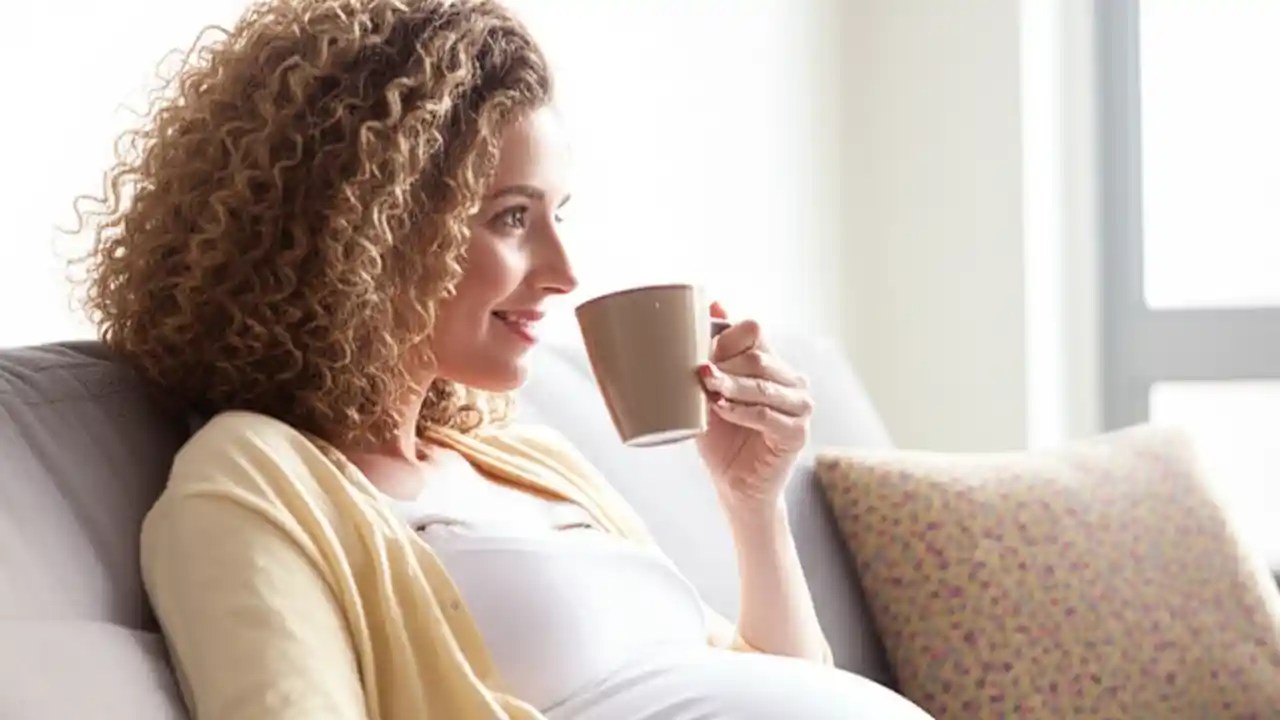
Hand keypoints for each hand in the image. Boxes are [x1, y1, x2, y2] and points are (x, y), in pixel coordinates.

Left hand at [695, 303, 812, 516]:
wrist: (734, 483)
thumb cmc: (721, 436)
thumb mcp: (708, 392)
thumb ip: (712, 353)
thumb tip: (713, 303)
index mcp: (772, 363)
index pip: (754, 331)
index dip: (725, 337)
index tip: (700, 354)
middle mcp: (792, 380)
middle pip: (757, 356)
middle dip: (724, 363)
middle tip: (699, 374)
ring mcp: (800, 406)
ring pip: (762, 383)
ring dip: (730, 386)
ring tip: (708, 390)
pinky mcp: (798, 432)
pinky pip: (767, 415)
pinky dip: (740, 411)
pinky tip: (721, 410)